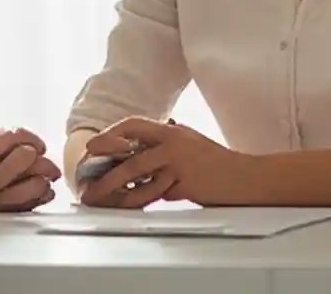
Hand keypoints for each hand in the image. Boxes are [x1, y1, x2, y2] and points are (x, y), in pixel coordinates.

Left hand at [79, 117, 246, 208]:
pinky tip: (125, 205)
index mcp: (171, 131)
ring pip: (136, 174)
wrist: (244, 177)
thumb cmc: (217, 162)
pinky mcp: (184, 184)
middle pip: (129, 153)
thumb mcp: (190, 141)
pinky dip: (137, 199)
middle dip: (103, 165)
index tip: (95, 146)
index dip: (111, 134)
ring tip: (98, 196)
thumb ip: (167, 141)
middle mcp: (172, 144)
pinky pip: (154, 193)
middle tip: (85, 176)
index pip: (133, 125)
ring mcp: (177, 164)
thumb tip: (144, 144)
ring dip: (113, 187)